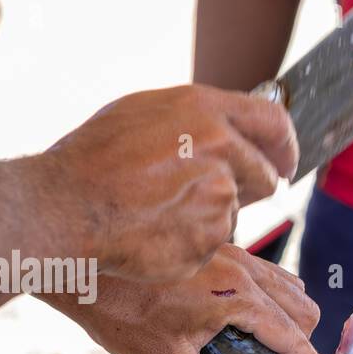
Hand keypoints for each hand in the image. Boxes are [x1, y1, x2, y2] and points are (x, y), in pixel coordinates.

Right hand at [39, 85, 297, 283]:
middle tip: (201, 193)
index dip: (285, 147)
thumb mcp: (146, 113)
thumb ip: (201, 119)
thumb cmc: (95, 158)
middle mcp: (220, 150)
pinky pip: (214, 243)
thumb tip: (240, 130)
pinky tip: (156, 232)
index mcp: (205, 110)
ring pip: (234, 213)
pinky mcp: (211, 238)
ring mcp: (218, 197)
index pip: (275, 125)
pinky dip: (192, 242)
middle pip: (265, 177)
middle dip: (245, 188)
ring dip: (209, 215)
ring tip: (159, 210)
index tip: (286, 162)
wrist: (66, 207)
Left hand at [43, 244, 325, 353]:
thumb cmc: (117, 308)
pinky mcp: (217, 246)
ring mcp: (232, 253)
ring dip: (288, 314)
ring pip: (286, 284)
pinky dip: (268, 294)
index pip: (291, 335)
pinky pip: (263, 271)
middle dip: (302, 339)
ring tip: (268, 343)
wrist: (80, 258)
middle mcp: (243, 271)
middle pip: (303, 306)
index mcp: (236, 298)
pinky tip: (239, 315)